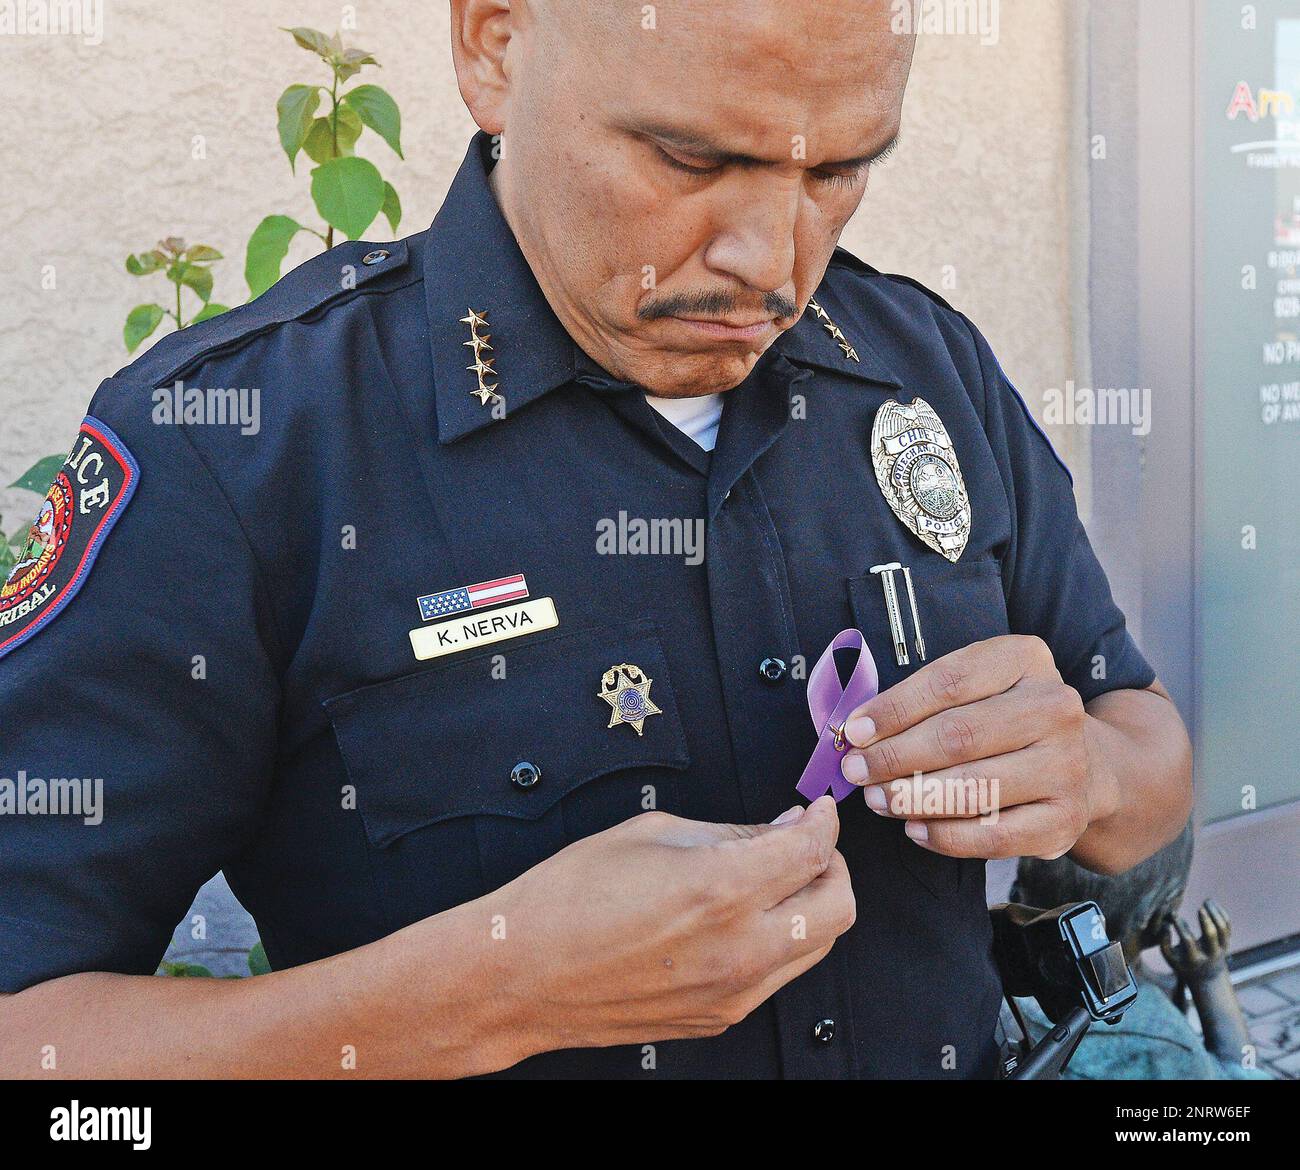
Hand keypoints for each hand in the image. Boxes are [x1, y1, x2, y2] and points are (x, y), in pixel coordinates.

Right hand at [486, 797, 853, 1056]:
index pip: (814, 851)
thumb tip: (780, 827)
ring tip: (774, 880)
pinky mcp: (720, 1017)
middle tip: (806, 845)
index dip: (826, 823)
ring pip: (818, 948)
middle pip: (839, 908)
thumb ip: (730, 831)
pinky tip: (744, 917)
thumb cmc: (569, 900)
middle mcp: (739, 947)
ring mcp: (733, 991)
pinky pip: (778, 976)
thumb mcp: (651, 834)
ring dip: (812, 907)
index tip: (819, 812)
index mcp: (722, 889)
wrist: (522, 974)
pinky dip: (779, 941)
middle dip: (834, 867)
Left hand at [838, 634, 1108, 860]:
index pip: (949, 682)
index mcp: (1025, 660)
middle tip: (856, 771)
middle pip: (958, 736)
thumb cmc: (1001, 719)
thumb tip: (856, 732)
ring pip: (973, 788)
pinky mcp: (1064, 820)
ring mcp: (1066, 766)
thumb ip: (921, 699)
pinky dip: (945, 836)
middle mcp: (1055, 708)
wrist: (1078, 763)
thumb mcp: (974, 686)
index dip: (894, 709)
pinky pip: (993, 836)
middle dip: (895, 757)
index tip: (853, 731)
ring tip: (877, 799)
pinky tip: (914, 828)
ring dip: (912, 798)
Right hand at [1161, 899, 1231, 983]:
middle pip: (1211, 935)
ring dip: (1216, 914)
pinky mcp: (1226, 942)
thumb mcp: (1171, 959)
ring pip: (1223, 929)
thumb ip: (1164, 942)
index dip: (1180, 927)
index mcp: (1194, 959)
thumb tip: (1165, 924)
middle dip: (1206, 921)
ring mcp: (1221, 948)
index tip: (1173, 914)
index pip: (1188, 941)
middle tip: (1200, 908)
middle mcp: (1210, 954)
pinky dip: (1222, 913)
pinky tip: (1212, 903)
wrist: (1208, 977)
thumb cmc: (1184, 964)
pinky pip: (1227, 926)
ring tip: (1207, 900)